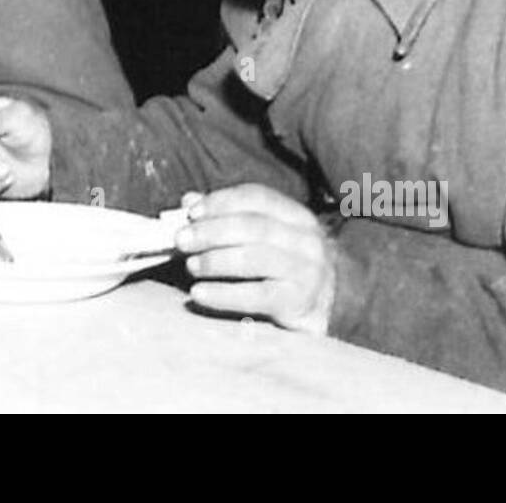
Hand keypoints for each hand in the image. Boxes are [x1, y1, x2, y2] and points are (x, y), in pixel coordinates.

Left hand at [175, 184, 335, 333]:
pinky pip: (256, 295)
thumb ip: (226, 217)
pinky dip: (222, 294)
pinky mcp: (299, 303)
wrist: (325, 309)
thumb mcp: (262, 239)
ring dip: (215, 260)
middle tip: (181, 240)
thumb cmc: (283, 269)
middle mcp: (307, 239)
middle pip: (253, 226)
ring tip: (190, 265)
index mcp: (296, 216)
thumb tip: (189, 201)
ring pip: (255, 258)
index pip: (257, 197)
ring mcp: (307, 271)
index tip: (190, 212)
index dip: (221, 201)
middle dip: (211, 231)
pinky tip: (199, 294)